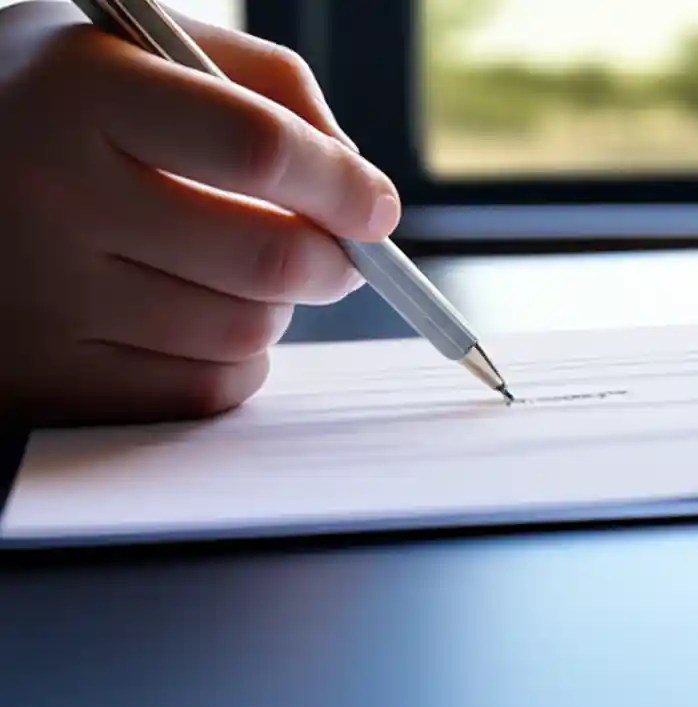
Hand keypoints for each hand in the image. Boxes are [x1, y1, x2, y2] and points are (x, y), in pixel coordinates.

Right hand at [0, 2, 399, 425]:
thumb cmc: (55, 101)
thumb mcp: (140, 44)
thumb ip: (264, 85)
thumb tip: (356, 177)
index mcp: (82, 90)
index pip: (258, 147)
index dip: (342, 184)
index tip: (376, 206)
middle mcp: (51, 194)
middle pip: (266, 256)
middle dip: (333, 259)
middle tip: (338, 251)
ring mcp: (41, 296)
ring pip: (244, 330)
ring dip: (278, 307)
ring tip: (245, 271)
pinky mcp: (41, 377)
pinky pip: (202, 391)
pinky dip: (235, 360)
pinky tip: (202, 316)